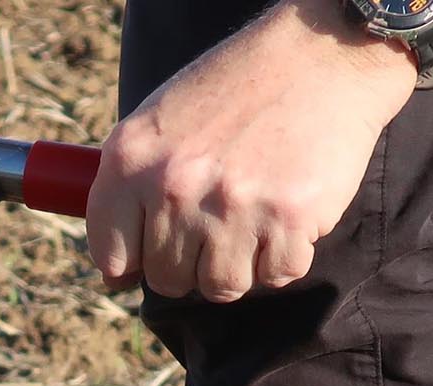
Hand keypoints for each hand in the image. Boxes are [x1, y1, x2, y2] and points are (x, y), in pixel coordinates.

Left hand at [87, 0, 432, 299]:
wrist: (321, 52)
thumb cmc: (236, 91)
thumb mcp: (160, 122)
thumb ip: (128, 192)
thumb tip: (114, 277)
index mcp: (131, 159)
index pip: (111, 256)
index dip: (134, 262)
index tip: (152, 252)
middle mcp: (174, 185)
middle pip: (168, 281)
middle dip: (193, 261)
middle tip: (219, 216)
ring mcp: (232, 205)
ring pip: (221, 287)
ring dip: (239, 263)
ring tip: (253, 213)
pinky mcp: (287, 218)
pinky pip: (276, 276)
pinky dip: (285, 255)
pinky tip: (286, 210)